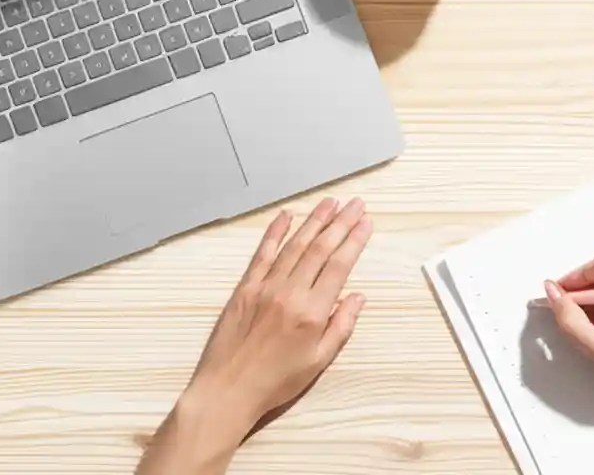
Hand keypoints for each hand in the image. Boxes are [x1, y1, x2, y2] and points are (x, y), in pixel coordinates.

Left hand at [139, 198, 372, 474]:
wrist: (228, 390)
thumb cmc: (275, 382)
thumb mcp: (318, 362)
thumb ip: (341, 326)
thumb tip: (357, 297)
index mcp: (312, 312)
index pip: (339, 266)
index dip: (354, 241)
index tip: (366, 223)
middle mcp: (290, 293)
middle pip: (320, 249)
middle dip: (340, 223)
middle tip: (355, 204)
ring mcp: (265, 287)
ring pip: (294, 245)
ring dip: (314, 221)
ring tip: (330, 203)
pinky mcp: (245, 287)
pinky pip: (263, 253)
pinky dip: (275, 232)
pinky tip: (286, 215)